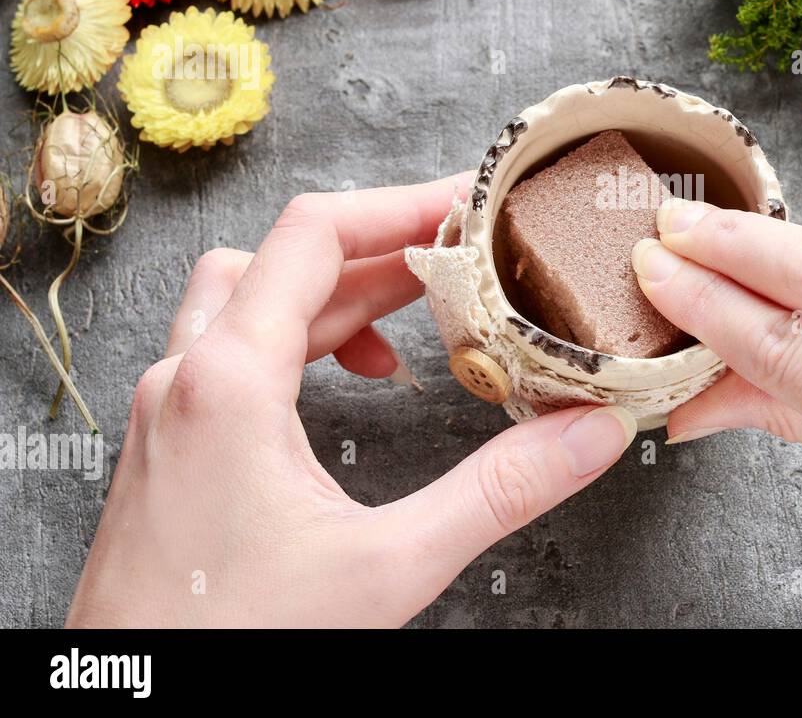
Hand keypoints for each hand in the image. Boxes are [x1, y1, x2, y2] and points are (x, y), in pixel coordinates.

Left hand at [67, 177, 635, 626]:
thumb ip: (499, 491)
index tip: (466, 204)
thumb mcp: (389, 566)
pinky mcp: (173, 446)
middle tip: (463, 257)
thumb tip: (588, 434)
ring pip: (255, 302)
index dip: (399, 206)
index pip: (314, 235)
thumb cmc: (234, 644)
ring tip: (420, 314)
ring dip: (339, 295)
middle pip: (288, 259)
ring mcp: (171, 411)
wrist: (143, 716)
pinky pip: (237, 352)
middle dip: (383, 250)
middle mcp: (185, 379)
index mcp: (228, 381)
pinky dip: (305, 343)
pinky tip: (355, 380)